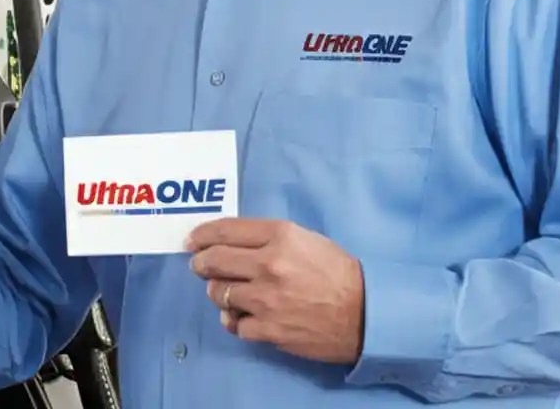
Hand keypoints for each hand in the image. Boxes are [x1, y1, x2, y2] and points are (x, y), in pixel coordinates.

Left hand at [187, 218, 364, 364]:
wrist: (366, 314)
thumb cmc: (339, 274)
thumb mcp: (307, 240)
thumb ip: (270, 238)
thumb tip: (233, 242)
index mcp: (280, 236)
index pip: (226, 231)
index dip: (203, 235)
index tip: (193, 240)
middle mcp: (268, 265)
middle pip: (214, 261)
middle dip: (201, 263)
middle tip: (199, 265)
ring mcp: (266, 299)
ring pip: (218, 293)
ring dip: (219, 292)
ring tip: (229, 292)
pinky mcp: (268, 329)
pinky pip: (234, 325)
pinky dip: (236, 321)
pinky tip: (244, 316)